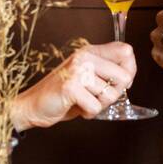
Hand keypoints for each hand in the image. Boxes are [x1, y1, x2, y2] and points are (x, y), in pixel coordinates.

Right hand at [11, 42, 135, 129]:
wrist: (33, 105)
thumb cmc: (62, 94)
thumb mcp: (87, 76)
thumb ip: (106, 71)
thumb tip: (129, 76)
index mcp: (89, 52)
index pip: (126, 51)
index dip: (130, 69)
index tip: (117, 81)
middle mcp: (84, 57)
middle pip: (124, 77)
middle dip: (114, 94)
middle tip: (96, 96)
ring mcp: (77, 70)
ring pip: (111, 95)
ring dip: (99, 105)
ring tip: (83, 101)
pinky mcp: (71, 86)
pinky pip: (96, 106)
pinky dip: (89, 113)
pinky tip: (77, 107)